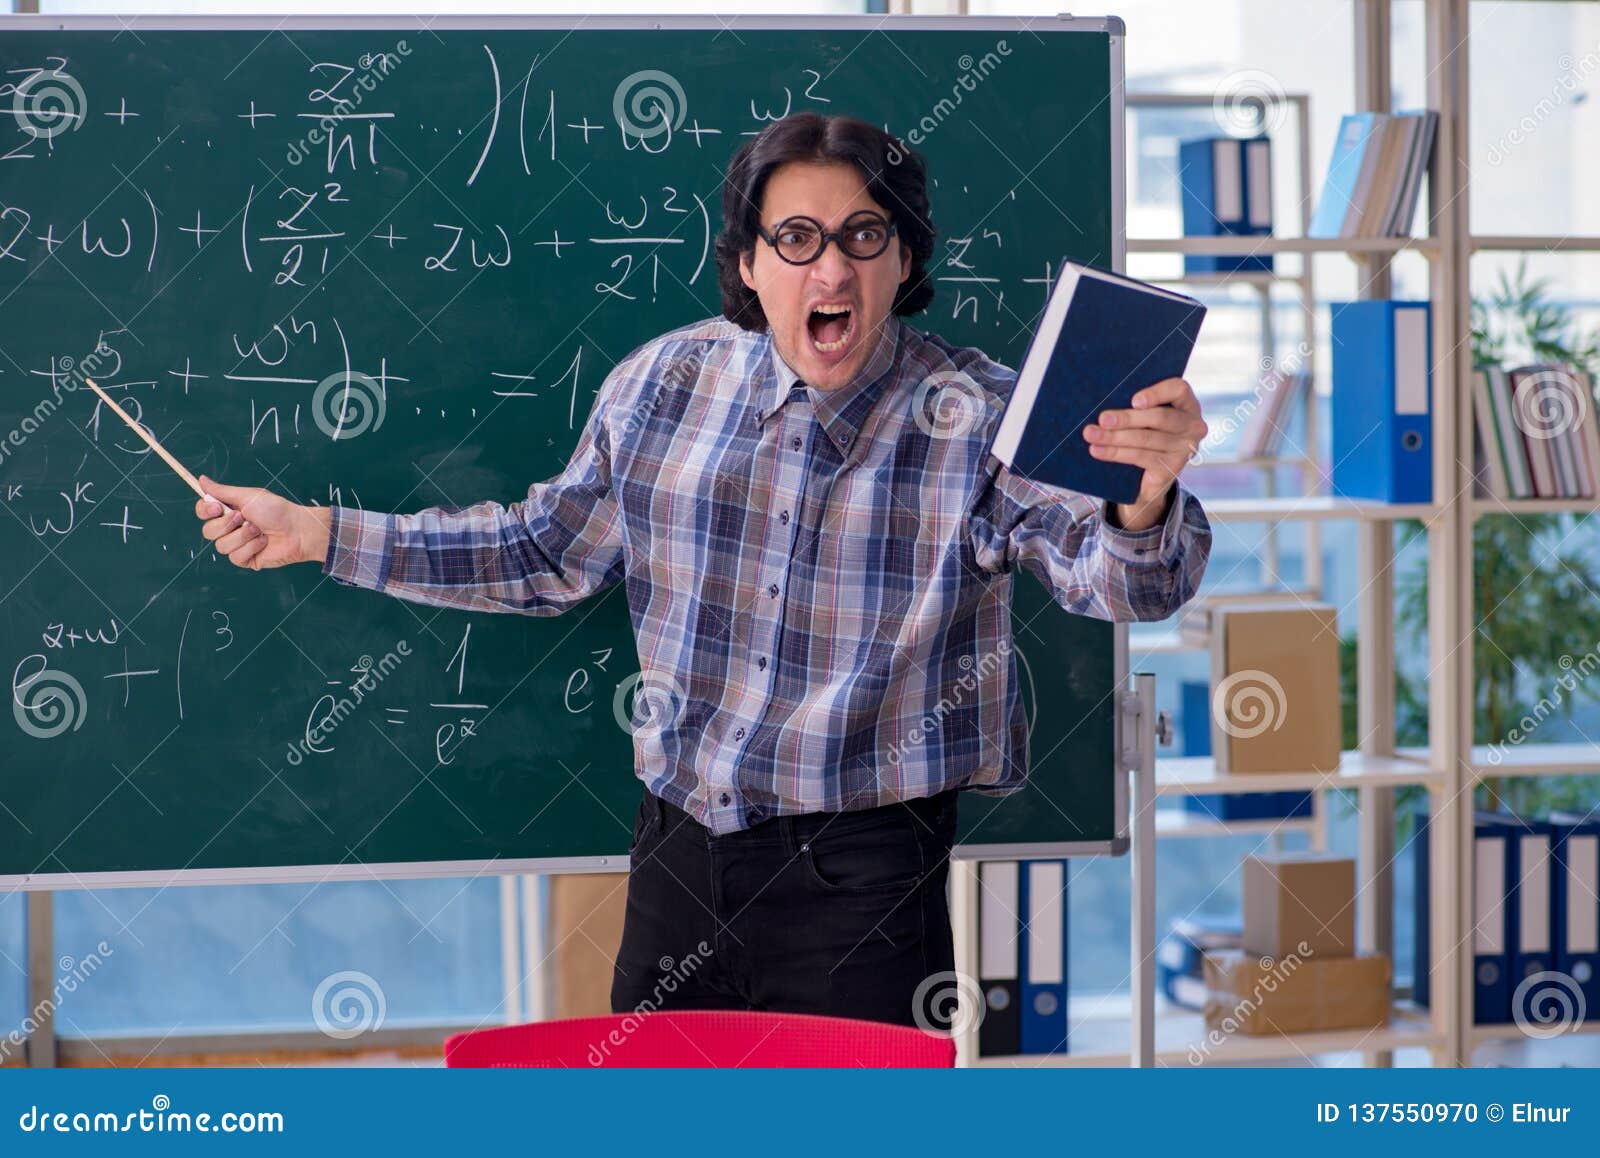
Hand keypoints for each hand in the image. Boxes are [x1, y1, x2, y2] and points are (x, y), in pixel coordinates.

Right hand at [194, 474, 330, 570]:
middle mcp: (231, 528)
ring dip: (242, 536)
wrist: (297, 530)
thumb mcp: (247, 496)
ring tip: (259, 530)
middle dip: (226, 525)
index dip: (205, 511)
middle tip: (245, 517)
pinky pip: (235, 558)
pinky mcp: (246, 559)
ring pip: (221, 546)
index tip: (216, 508)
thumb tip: (201, 479)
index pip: (203, 512)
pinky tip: (263, 542)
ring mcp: (238, 545)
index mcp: (229, 511)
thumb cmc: (276, 510)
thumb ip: (222, 491)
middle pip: (208, 531)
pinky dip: (250, 548)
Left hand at [1083, 377, 1207, 531]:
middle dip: (1128, 418)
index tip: (1134, 400)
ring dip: (1115, 437)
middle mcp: (1192, 425)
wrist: (1152, 470)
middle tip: (1102, 419)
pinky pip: (1141, 458)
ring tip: (1092, 435)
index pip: (1179, 390)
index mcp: (1186, 403)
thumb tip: (1104, 394)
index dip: (1157, 393)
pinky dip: (1116, 453)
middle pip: (1160, 418)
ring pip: (1147, 439)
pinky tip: (1098, 450)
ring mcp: (1184, 448)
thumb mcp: (1146, 413)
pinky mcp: (1172, 467)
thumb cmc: (1147, 428)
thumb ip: (1136, 404)